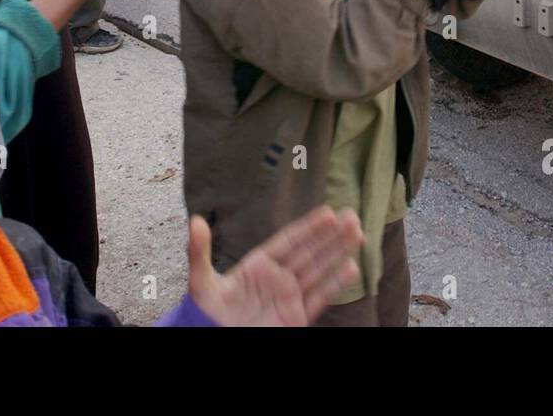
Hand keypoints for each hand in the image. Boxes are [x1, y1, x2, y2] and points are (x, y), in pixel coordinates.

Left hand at [187, 206, 362, 326]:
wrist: (215, 339)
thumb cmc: (206, 314)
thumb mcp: (200, 281)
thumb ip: (199, 252)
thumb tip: (194, 221)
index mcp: (259, 265)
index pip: (289, 241)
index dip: (309, 228)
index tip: (328, 212)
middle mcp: (278, 279)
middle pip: (310, 252)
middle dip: (331, 236)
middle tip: (352, 216)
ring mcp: (289, 298)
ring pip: (319, 271)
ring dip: (338, 253)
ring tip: (358, 234)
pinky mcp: (296, 318)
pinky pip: (319, 298)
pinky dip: (335, 284)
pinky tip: (351, 268)